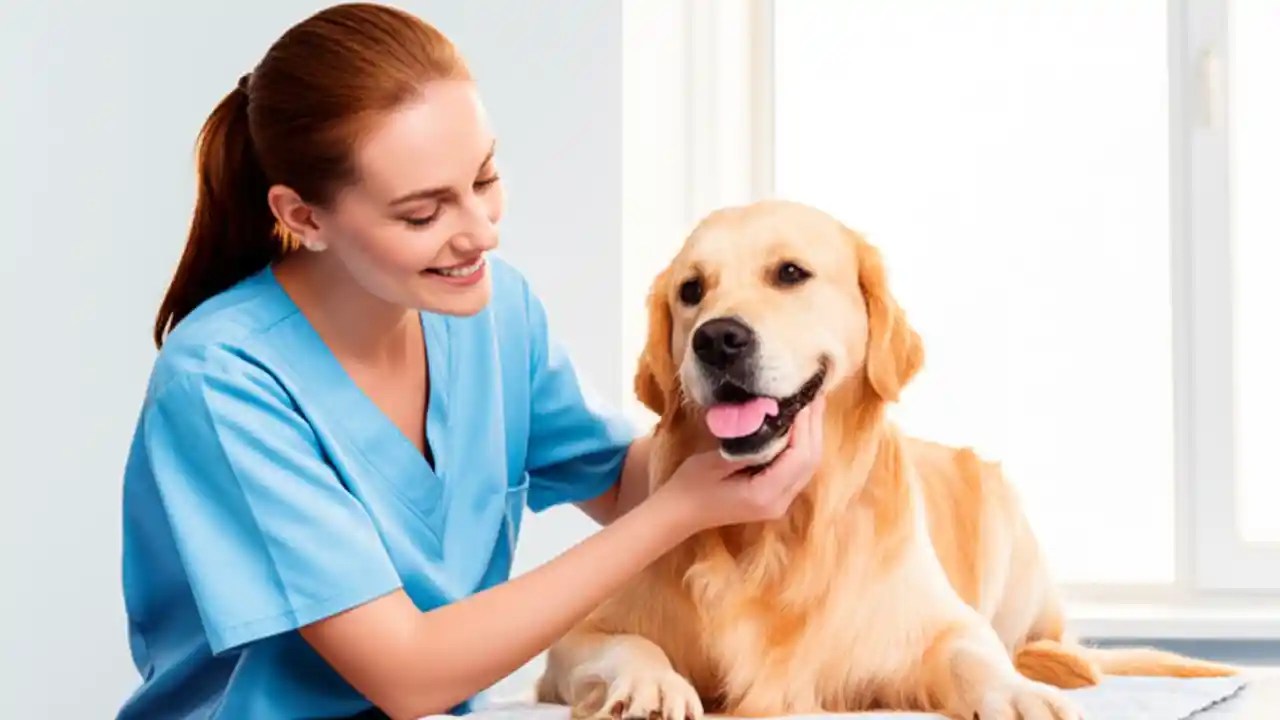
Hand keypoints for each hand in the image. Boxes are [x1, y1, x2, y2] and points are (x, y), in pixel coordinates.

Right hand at [656, 397, 824, 534]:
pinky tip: (800, 427)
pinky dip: (803, 446)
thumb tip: (773, 419)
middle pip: (810, 462)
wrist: (679, 514)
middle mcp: (779, 502)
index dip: (805, 426)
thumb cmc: (690, 486)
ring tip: (813, 406)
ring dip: (812, 435)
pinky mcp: (775, 498)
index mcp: (764, 494)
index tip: (803, 398)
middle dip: (814, 427)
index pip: (798, 457)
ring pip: (808, 467)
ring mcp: (779, 503)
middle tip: (814, 395)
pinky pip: (798, 470)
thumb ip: (747, 445)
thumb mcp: (714, 461)